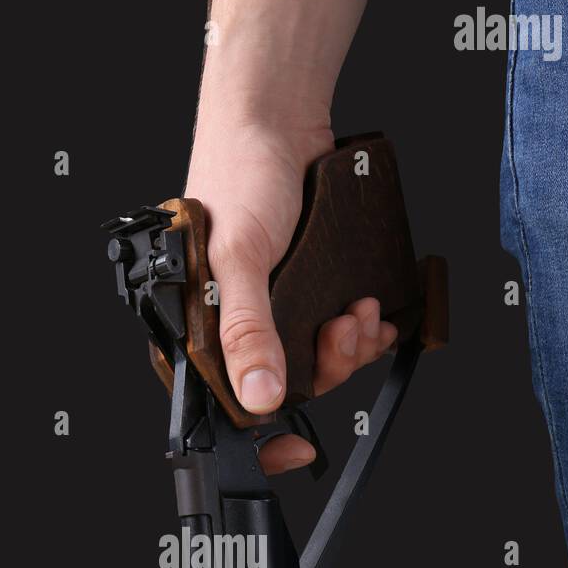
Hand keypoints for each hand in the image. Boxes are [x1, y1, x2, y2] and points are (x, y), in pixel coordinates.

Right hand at [185, 119, 397, 473]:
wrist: (276, 117)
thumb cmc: (238, 174)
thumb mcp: (240, 257)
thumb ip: (248, 329)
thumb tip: (259, 396)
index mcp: (196, 327)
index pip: (223, 403)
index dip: (257, 435)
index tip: (293, 450)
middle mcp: (231, 324)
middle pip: (280, 386)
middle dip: (324, 369)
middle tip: (342, 334)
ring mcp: (270, 308)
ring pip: (311, 362)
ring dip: (346, 348)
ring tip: (359, 314)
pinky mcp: (302, 291)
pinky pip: (331, 333)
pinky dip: (358, 330)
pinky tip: (370, 311)